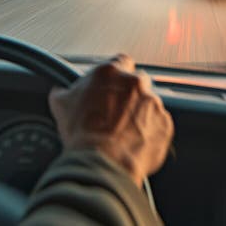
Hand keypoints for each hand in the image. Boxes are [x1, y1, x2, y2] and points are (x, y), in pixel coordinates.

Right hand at [49, 54, 173, 185]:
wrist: (102, 163)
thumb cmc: (81, 134)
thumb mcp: (61, 106)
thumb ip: (64, 91)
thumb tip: (60, 91)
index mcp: (109, 73)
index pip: (120, 61)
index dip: (117, 74)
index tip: (113, 86)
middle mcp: (134, 83)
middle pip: (137, 81)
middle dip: (130, 94)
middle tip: (117, 112)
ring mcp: (153, 102)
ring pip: (149, 104)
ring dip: (140, 114)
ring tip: (124, 133)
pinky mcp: (165, 123)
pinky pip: (159, 124)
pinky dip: (150, 132)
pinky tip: (135, 143)